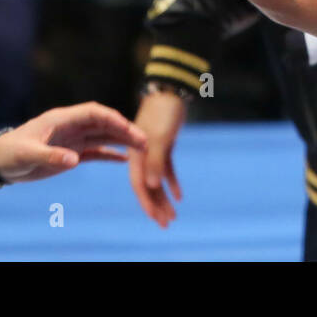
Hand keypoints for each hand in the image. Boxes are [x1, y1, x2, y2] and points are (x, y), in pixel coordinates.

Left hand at [0, 102, 146, 183]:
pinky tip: (125, 160)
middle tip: (144, 142)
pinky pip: (95, 151)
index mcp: (62, 119)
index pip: (94, 113)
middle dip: (124, 130)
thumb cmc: (10, 154)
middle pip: (103, 124)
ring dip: (122, 141)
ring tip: (142, 149)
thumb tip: (74, 159)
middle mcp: (71, 126)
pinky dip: (110, 154)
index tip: (129, 129)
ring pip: (103, 136)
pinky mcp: (70, 154)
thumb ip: (51, 156)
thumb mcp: (28, 155)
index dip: (113, 118)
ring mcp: (72, 139)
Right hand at [127, 89, 187, 226]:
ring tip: (173, 216)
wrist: (170, 91)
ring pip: (157, 181)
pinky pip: (166, 170)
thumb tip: (152, 187)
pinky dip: (172, 183)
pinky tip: (179, 196)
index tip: (155, 220)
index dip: (147, 203)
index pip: (140, 185)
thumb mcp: (161, 137)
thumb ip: (155, 162)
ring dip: (164, 198)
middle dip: (156, 206)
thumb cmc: (163, 112)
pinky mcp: (164, 146)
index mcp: (137, 155)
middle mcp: (142, 156)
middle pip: (148, 187)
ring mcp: (153, 151)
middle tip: (166, 225)